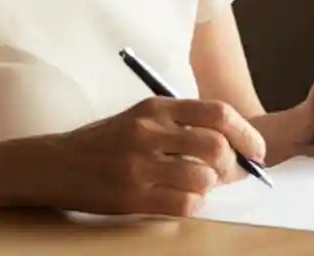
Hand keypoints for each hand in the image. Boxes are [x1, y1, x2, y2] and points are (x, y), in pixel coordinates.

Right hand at [45, 97, 266, 216]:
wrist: (57, 163)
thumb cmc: (107, 142)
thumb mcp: (142, 118)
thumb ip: (183, 126)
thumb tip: (234, 146)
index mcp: (156, 108)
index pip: (218, 113)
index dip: (246, 133)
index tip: (256, 150)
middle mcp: (149, 132)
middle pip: (216, 147)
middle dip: (231, 165)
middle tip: (227, 174)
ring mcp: (139, 165)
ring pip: (203, 179)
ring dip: (209, 188)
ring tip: (197, 186)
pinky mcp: (132, 195)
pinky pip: (184, 204)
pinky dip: (194, 206)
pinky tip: (183, 200)